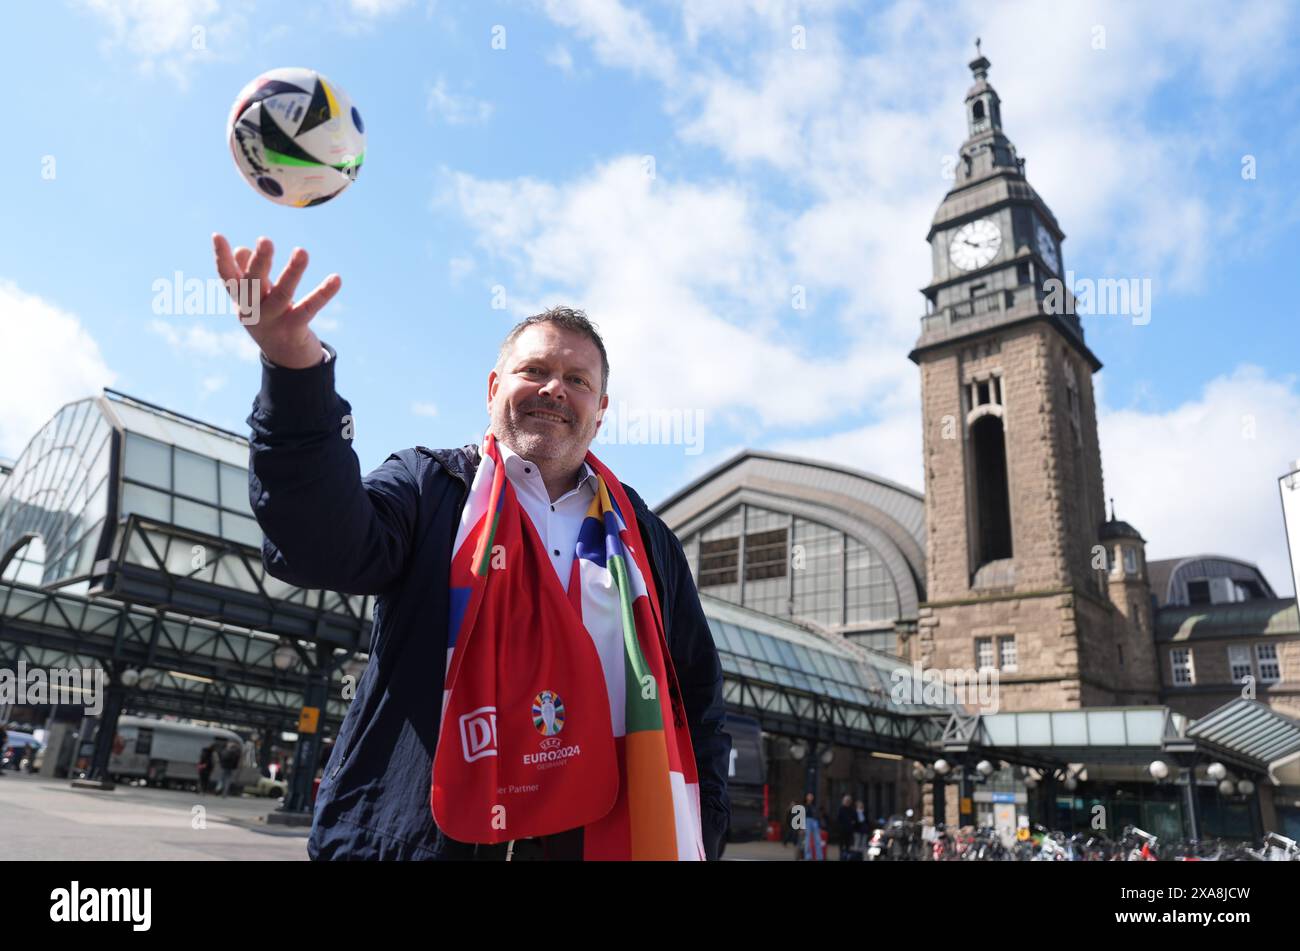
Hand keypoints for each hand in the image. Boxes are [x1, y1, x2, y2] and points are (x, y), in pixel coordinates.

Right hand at [213, 233, 340, 368]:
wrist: (285, 357)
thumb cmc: (269, 317)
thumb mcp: (256, 296)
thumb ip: (248, 274)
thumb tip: (241, 249)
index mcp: (241, 299)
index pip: (228, 277)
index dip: (222, 258)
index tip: (217, 235)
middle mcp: (253, 310)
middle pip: (254, 283)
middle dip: (260, 262)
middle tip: (265, 240)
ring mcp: (273, 321)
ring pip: (283, 293)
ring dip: (293, 271)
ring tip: (302, 251)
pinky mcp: (294, 330)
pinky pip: (309, 309)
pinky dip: (323, 293)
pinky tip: (336, 279)